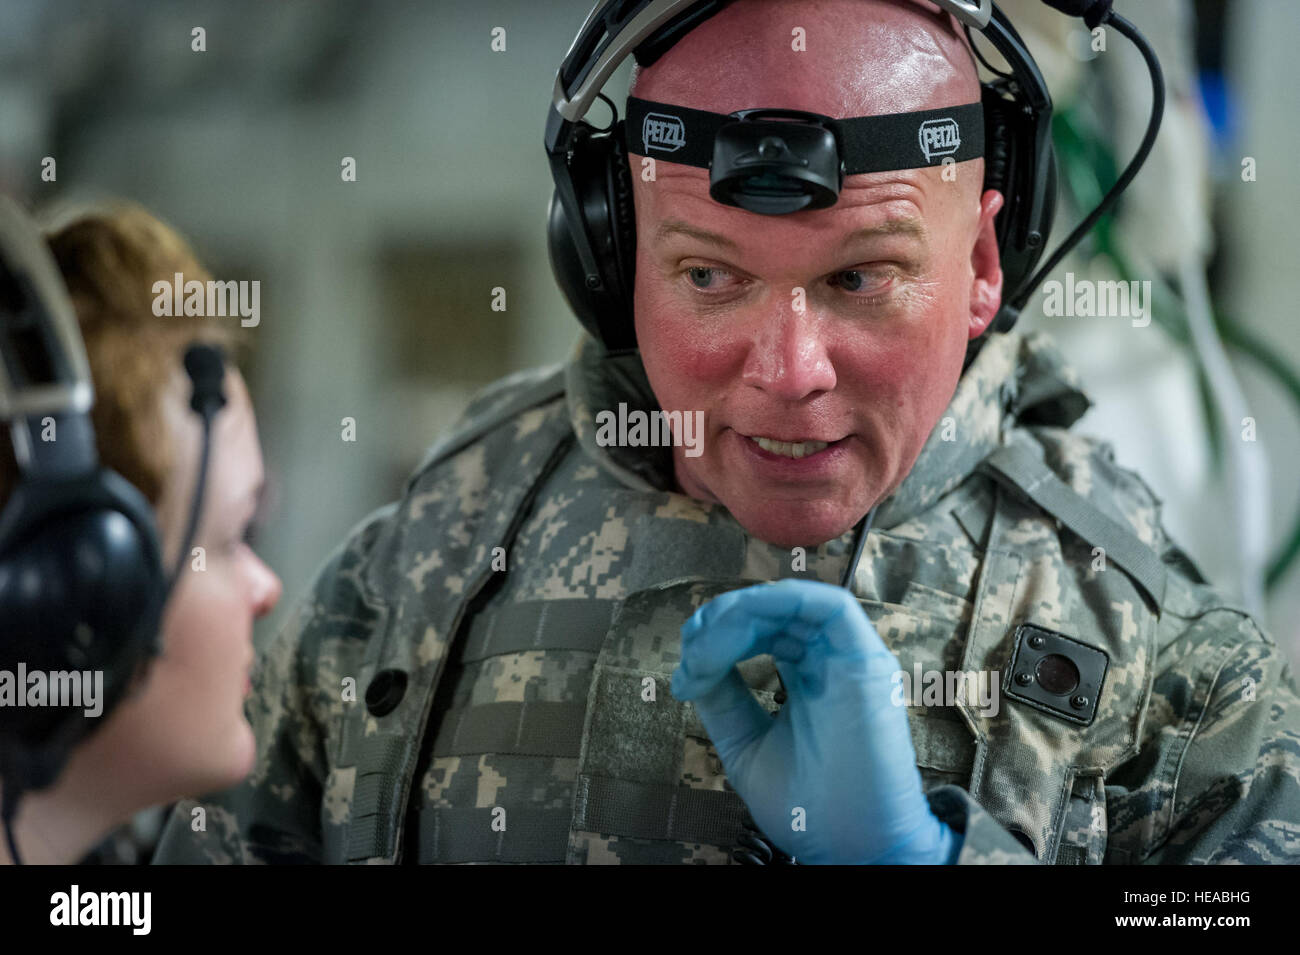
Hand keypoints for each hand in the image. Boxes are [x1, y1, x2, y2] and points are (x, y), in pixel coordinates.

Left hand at [671, 578, 960, 863]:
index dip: (718, 636)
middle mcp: (830, 661)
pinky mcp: (866, 660)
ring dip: (743, 609)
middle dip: (722, 618)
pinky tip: (742, 623)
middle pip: (772, 611)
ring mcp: (849, 658)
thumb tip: (690, 664)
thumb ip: (723, 700)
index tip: (686, 672)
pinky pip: (829, 606)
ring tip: (708, 639)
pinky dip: (780, 601)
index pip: (761, 631)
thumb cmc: (808, 806)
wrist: (851, 847)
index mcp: (807, 677)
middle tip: (691, 647)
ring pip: (794, 601)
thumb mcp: (745, 743)